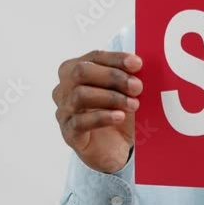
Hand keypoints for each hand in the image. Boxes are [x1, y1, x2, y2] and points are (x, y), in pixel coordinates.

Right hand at [52, 50, 143, 172]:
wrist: (115, 147)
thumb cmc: (118, 111)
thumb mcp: (126, 91)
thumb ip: (129, 76)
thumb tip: (139, 65)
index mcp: (76, 70)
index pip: (94, 57)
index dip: (115, 58)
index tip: (137, 64)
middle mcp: (64, 88)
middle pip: (81, 72)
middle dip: (112, 76)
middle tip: (137, 86)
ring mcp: (64, 111)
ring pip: (80, 95)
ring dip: (111, 97)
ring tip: (133, 104)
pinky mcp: (69, 133)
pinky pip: (80, 122)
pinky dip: (102, 117)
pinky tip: (119, 116)